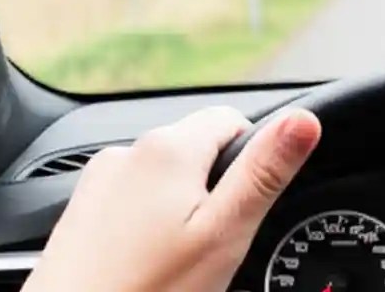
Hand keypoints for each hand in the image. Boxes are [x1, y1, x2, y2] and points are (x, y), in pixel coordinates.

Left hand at [22, 106, 321, 291]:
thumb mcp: (223, 235)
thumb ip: (264, 172)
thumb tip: (303, 120)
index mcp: (168, 149)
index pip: (234, 120)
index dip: (253, 162)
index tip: (246, 211)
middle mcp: (128, 152)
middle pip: (197, 151)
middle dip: (215, 191)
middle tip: (213, 248)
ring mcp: (99, 181)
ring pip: (165, 180)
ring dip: (181, 210)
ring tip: (177, 263)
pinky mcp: (82, 211)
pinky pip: (132, 203)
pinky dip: (147, 227)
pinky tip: (147, 265)